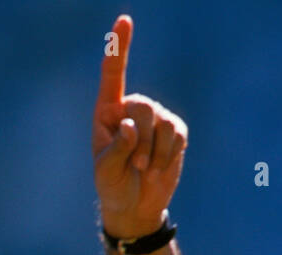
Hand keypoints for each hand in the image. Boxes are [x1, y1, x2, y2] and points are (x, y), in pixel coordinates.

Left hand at [93, 15, 187, 238]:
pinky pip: (176, 135)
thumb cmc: (112, 186)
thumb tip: (129, 124)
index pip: (113, 75)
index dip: (119, 48)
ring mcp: (155, 118)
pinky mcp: (174, 130)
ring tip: (142, 171)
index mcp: (106, 113)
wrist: (135, 206)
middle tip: (134, 166)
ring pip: (161, 122)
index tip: (124, 20)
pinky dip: (167, 155)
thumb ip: (115, 148)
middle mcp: (131, 109)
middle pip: (143, 107)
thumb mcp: (105, 172)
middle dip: (141, 140)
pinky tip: (158, 169)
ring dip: (153, 152)